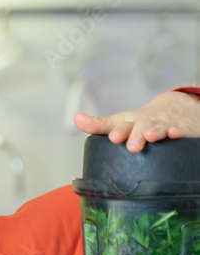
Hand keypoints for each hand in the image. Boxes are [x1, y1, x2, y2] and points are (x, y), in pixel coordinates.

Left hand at [74, 89, 199, 152]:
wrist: (172, 108)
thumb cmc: (140, 121)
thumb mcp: (119, 121)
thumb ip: (98, 124)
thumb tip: (76, 118)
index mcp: (130, 123)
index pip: (121, 127)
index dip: (118, 131)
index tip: (114, 137)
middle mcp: (146, 123)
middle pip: (140, 128)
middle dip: (136, 136)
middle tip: (132, 146)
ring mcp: (163, 125)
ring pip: (159, 129)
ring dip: (155, 132)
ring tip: (150, 137)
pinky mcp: (179, 129)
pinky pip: (180, 130)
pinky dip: (177, 132)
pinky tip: (175, 134)